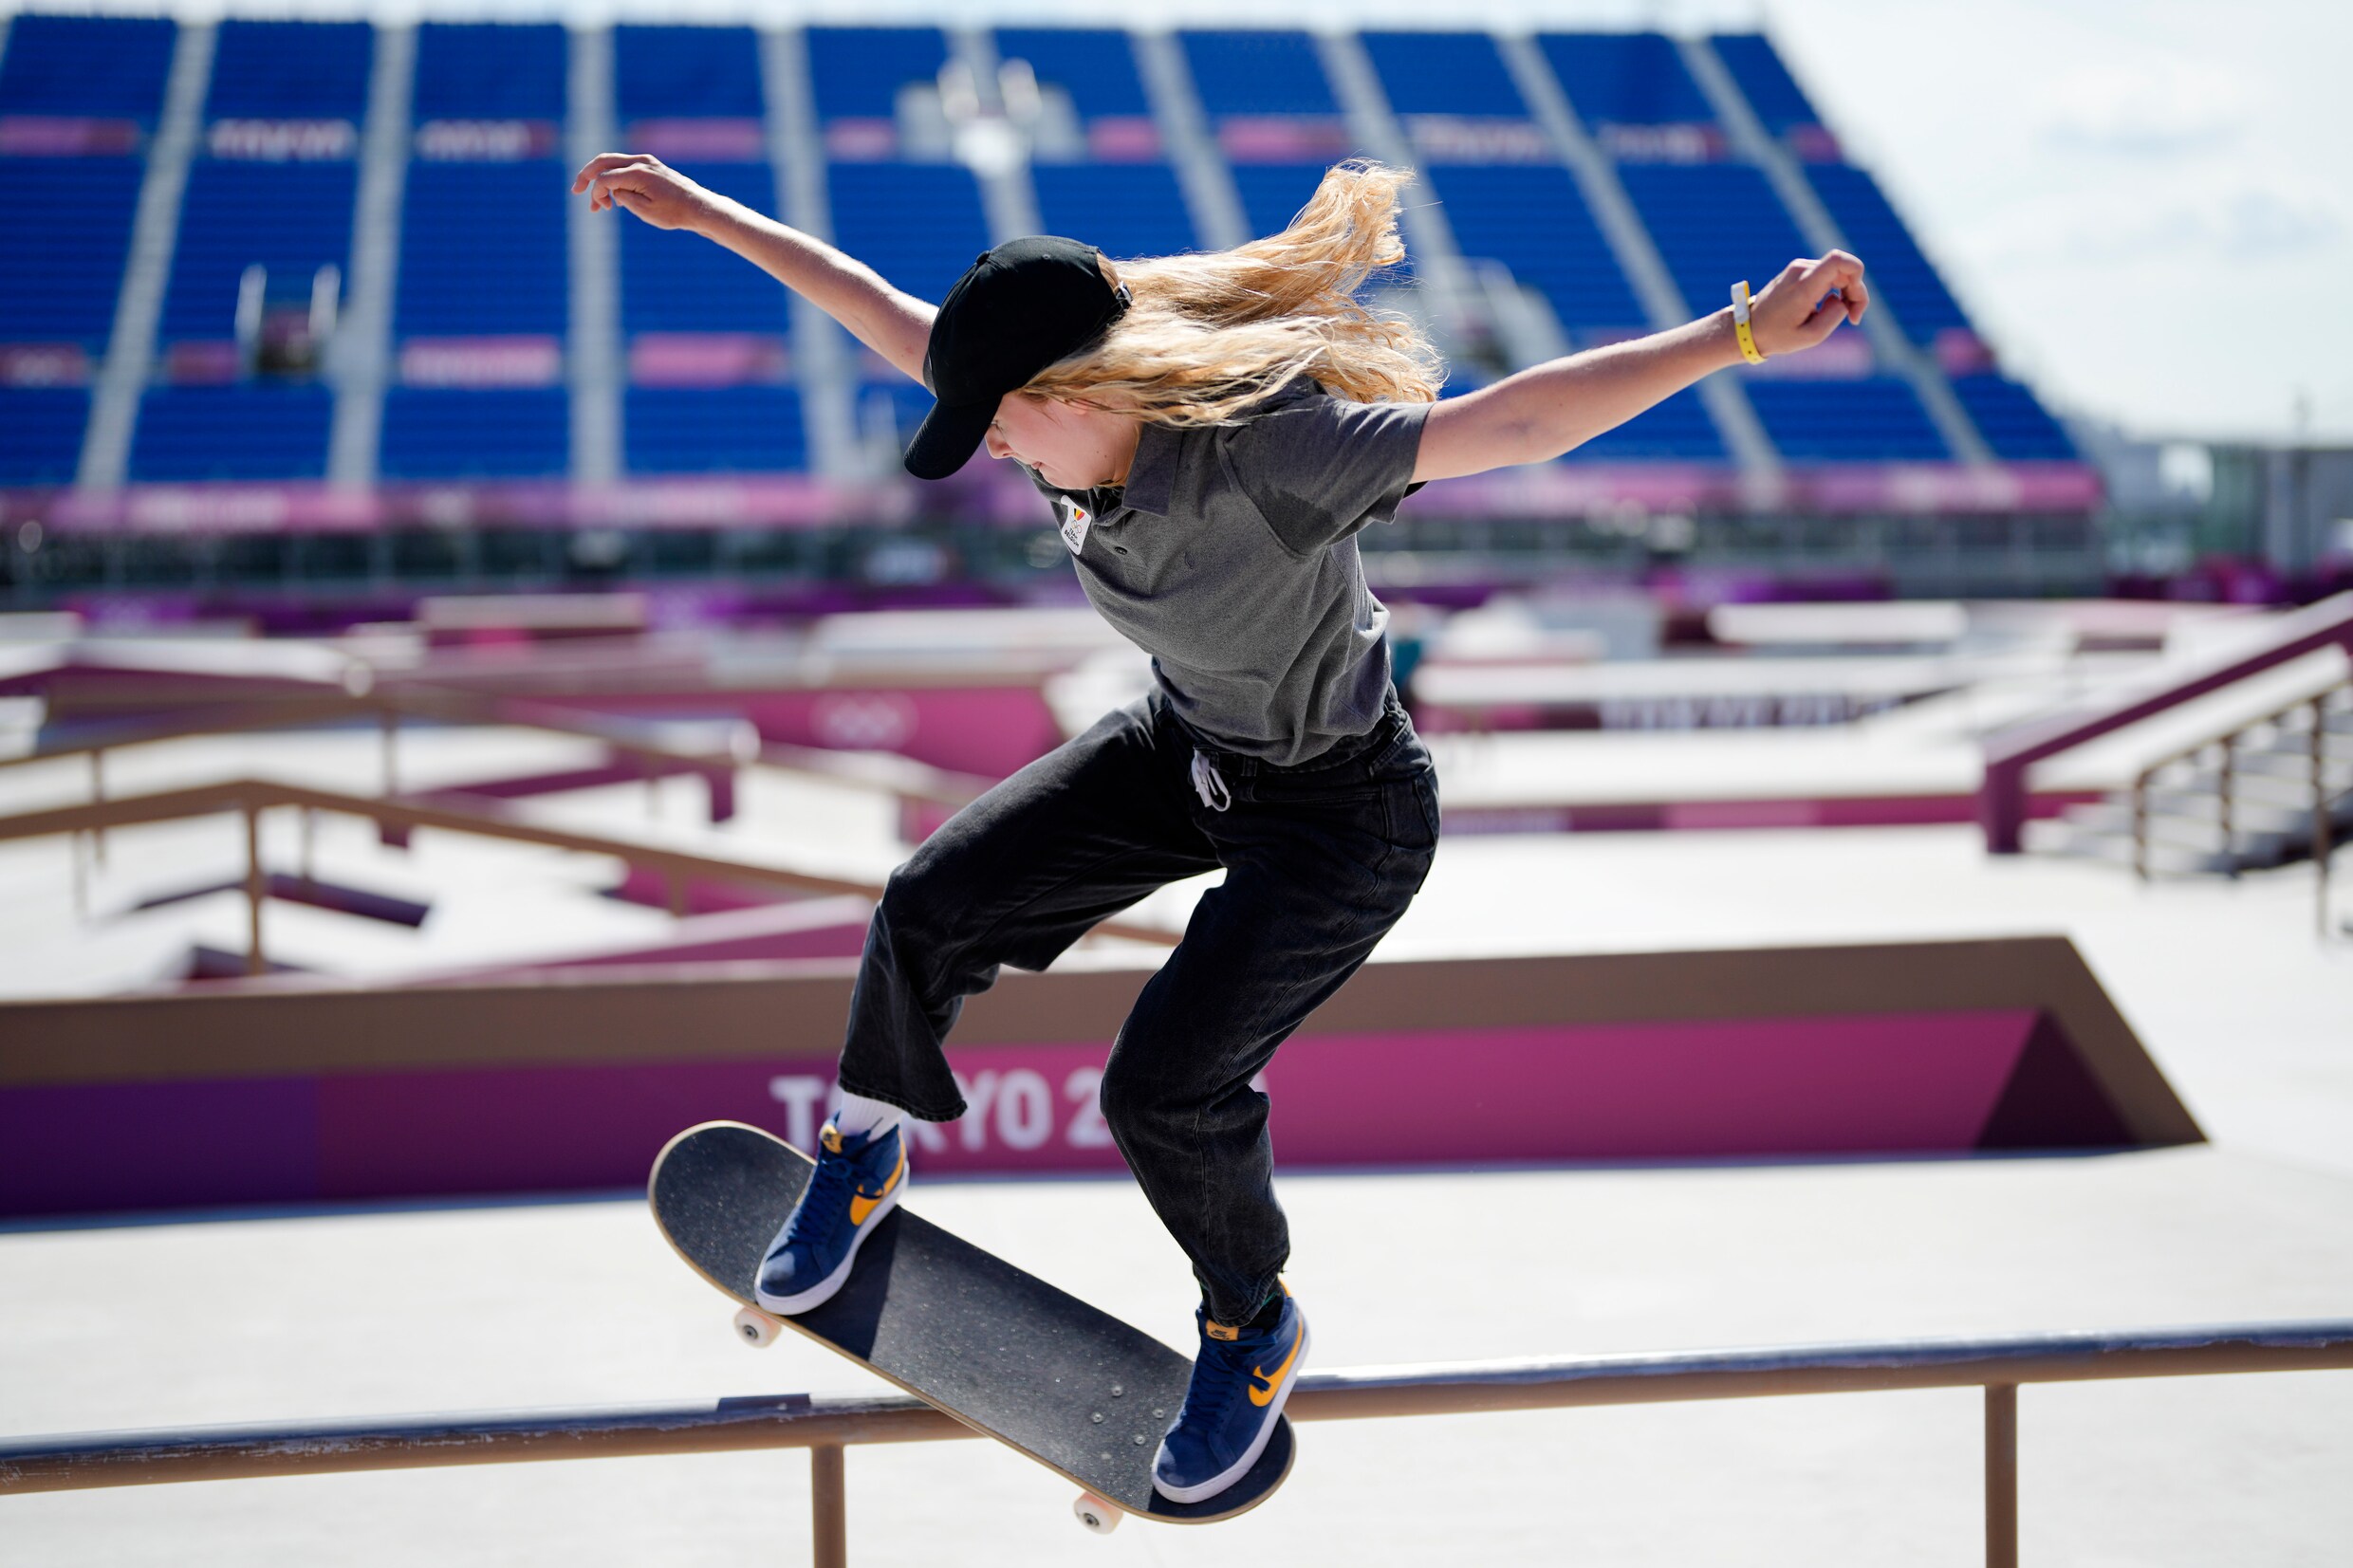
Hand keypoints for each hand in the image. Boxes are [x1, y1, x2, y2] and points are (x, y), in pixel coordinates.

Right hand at [571, 153, 718, 231]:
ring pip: (613, 163)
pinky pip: (625, 167)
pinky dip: (615, 178)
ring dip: (601, 179)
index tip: (599, 209)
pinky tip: (616, 198)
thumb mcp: (645, 211)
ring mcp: (646, 161)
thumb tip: (611, 189)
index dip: (596, 193)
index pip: (604, 178)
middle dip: (586, 175)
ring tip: (600, 205)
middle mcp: (641, 162)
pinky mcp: (651, 166)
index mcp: (638, 173)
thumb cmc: (674, 213)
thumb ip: (623, 197)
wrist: (699, 208)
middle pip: (603, 161)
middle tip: (576, 191)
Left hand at [1746, 250, 1868, 357]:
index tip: (1855, 299)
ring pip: (1837, 272)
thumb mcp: (1810, 336)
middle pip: (1843, 269)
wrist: (1748, 329)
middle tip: (1854, 317)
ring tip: (1842, 314)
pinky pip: (1826, 274)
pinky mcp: (1797, 271)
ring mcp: (1798, 268)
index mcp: (1803, 285)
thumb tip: (1842, 300)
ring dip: (1845, 292)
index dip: (1857, 273)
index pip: (1838, 260)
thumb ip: (1834, 316)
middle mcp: (1801, 270)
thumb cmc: (1776, 336)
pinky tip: (1829, 307)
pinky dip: (1834, 289)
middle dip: (1855, 292)